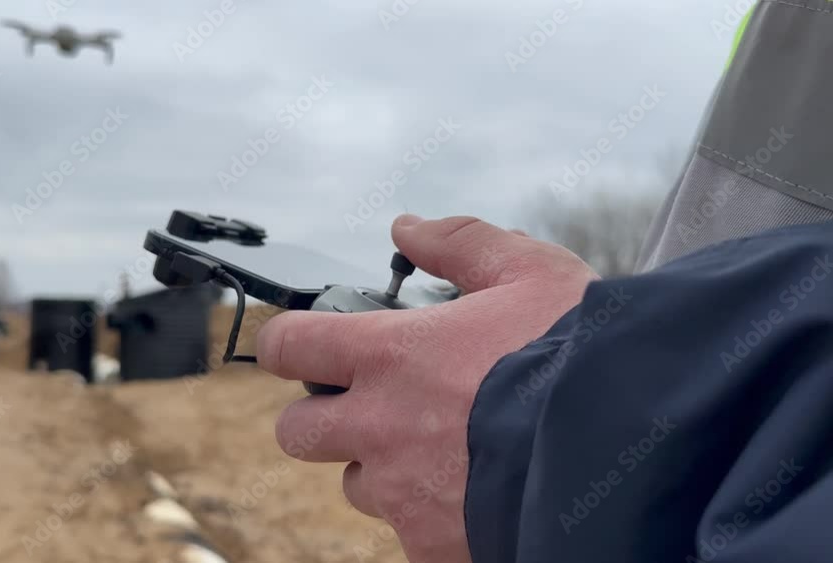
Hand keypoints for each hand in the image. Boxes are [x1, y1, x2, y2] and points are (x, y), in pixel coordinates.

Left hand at [256, 215, 597, 562]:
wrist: (631, 447)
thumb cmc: (580, 358)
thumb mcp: (531, 272)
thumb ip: (461, 244)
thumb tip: (409, 228)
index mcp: (391, 356)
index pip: (289, 347)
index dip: (288, 342)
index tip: (303, 345)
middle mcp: (379, 428)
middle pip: (296, 431)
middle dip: (322, 417)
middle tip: (369, 405)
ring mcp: (402, 494)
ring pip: (355, 485)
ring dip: (381, 467)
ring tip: (441, 449)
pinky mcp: (431, 544)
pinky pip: (407, 529)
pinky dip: (428, 512)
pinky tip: (474, 490)